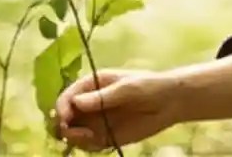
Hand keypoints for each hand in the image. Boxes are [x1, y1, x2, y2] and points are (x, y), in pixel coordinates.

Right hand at [55, 68, 183, 151]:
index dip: (62, 107)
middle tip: (74, 133)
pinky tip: (100, 143)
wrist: (169, 102)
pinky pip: (88, 145)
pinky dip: (88, 147)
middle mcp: (89, 103)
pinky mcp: (104, 136)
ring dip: (75, 138)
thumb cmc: (149, 86)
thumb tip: (76, 102)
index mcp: (91, 84)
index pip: (67, 96)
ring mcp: (96, 120)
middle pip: (65, 116)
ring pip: (73, 133)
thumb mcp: (127, 88)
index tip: (65, 118)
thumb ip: (103, 97)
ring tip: (91, 138)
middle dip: (64, 126)